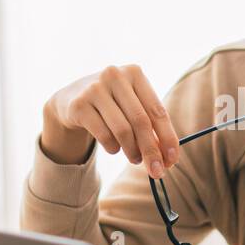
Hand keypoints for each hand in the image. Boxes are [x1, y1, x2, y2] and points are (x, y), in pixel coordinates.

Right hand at [42, 64, 180, 176]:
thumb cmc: (112, 104)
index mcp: (135, 73)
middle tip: (157, 171)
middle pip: (141, 122)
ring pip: (122, 130)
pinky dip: (113, 148)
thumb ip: (151, 127)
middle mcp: (114, 76)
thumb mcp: (132, 106)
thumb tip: (167, 158)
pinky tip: (114, 148)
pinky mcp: (79, 105)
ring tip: (135, 158)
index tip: (173, 160)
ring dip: (132, 151)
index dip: (168, 137)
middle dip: (151, 151)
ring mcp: (94, 89)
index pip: (158, 110)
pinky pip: (104, 135)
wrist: (71, 98)